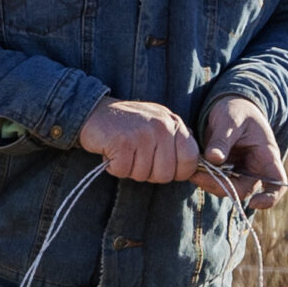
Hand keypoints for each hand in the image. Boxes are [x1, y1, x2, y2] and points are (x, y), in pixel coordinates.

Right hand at [77, 98, 200, 186]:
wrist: (96, 111)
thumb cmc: (128, 124)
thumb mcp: (158, 125)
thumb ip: (175, 141)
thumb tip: (191, 165)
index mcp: (174, 123)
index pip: (190, 159)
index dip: (177, 172)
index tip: (161, 168)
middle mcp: (162, 127)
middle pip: (165, 174)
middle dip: (149, 174)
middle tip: (135, 159)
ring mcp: (143, 134)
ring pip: (143, 175)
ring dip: (129, 170)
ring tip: (123, 152)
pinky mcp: (123, 142)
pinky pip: (123, 171)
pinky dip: (114, 167)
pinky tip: (112, 153)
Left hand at [199, 97, 287, 207]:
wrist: (228, 107)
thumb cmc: (237, 111)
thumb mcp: (230, 119)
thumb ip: (223, 139)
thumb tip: (213, 159)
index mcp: (267, 156)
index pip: (277, 182)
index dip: (270, 198)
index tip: (254, 203)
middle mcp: (255, 169)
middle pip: (242, 191)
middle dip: (219, 186)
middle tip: (197, 175)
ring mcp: (239, 173)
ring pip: (225, 189)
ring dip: (208, 182)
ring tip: (192, 167)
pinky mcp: (224, 173)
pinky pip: (214, 182)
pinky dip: (202, 177)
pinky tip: (192, 167)